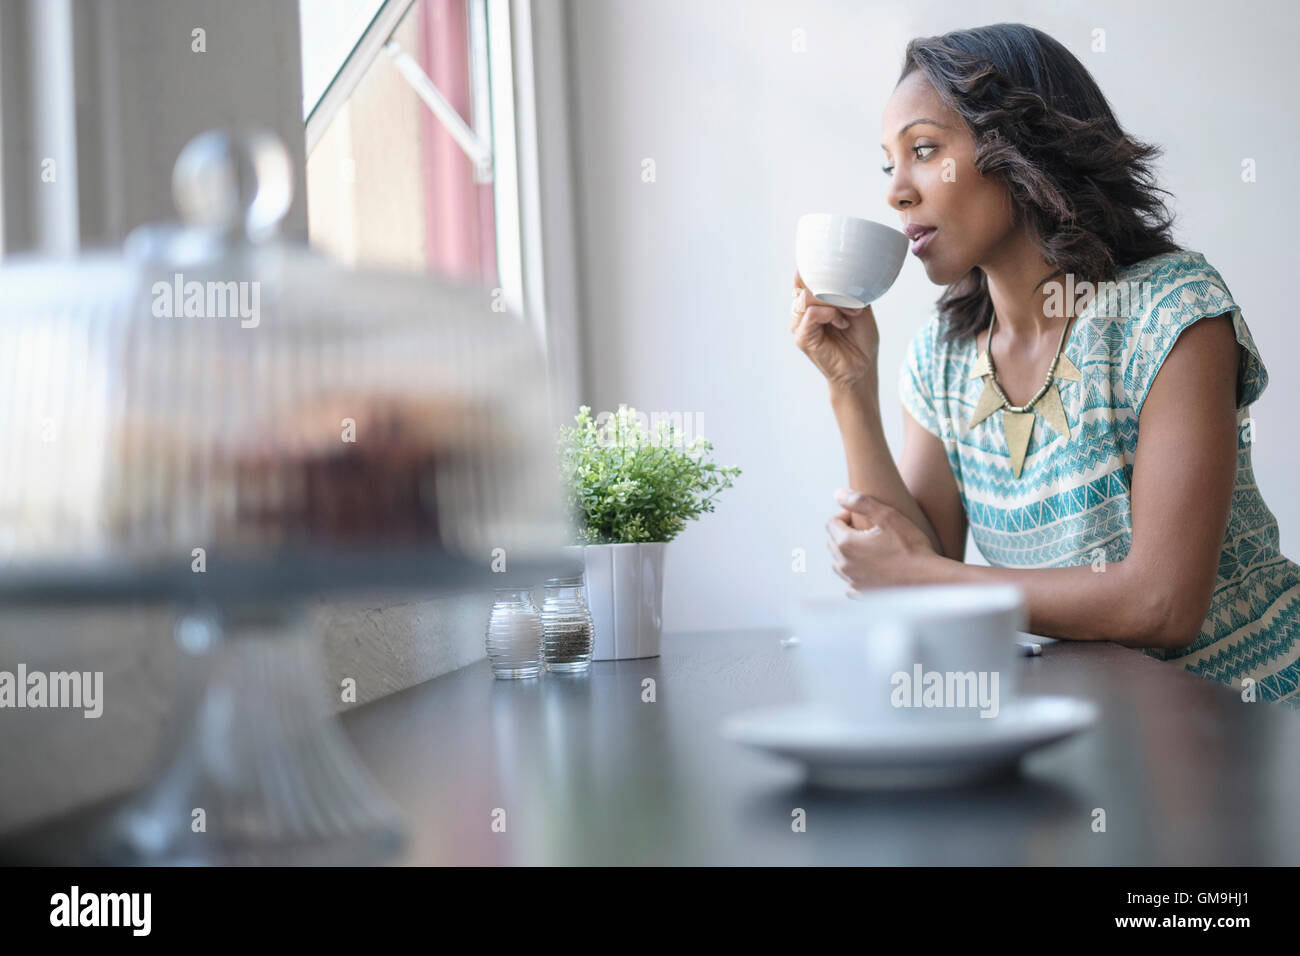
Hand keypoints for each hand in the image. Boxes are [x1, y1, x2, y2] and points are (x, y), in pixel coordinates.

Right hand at [790, 268, 879, 393]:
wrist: (863, 367)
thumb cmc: (860, 339)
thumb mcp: (858, 304)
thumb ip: (848, 287)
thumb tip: (849, 268)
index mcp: (811, 301)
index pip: (802, 274)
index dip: (817, 267)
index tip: (841, 271)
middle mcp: (800, 310)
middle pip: (802, 281)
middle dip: (830, 284)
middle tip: (852, 300)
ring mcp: (799, 324)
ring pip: (806, 297)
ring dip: (833, 301)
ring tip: (850, 312)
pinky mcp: (802, 337)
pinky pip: (811, 314)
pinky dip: (830, 314)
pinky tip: (843, 322)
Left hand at [826, 489, 937, 591]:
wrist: (928, 580)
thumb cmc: (911, 547)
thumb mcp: (888, 516)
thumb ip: (861, 502)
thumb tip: (838, 494)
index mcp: (846, 544)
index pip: (831, 523)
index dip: (845, 515)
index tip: (863, 516)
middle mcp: (844, 565)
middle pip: (832, 542)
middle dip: (845, 532)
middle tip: (869, 530)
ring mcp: (852, 581)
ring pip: (839, 562)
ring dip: (848, 553)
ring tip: (870, 548)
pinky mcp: (862, 594)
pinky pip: (849, 582)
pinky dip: (855, 573)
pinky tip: (871, 569)